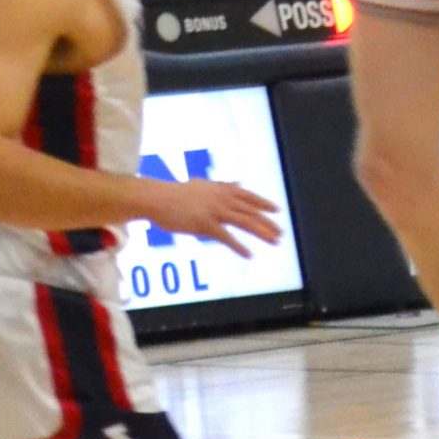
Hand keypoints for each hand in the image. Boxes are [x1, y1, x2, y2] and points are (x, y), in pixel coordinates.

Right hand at [135, 177, 280, 257]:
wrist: (158, 198)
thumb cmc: (177, 193)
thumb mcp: (203, 184)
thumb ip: (222, 185)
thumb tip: (238, 183)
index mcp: (221, 189)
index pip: (248, 196)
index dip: (264, 203)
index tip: (277, 210)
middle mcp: (221, 198)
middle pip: (250, 211)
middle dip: (267, 222)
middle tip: (280, 234)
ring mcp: (214, 211)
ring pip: (244, 222)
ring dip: (261, 233)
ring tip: (274, 242)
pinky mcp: (204, 224)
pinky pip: (226, 237)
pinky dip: (239, 246)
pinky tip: (249, 254)